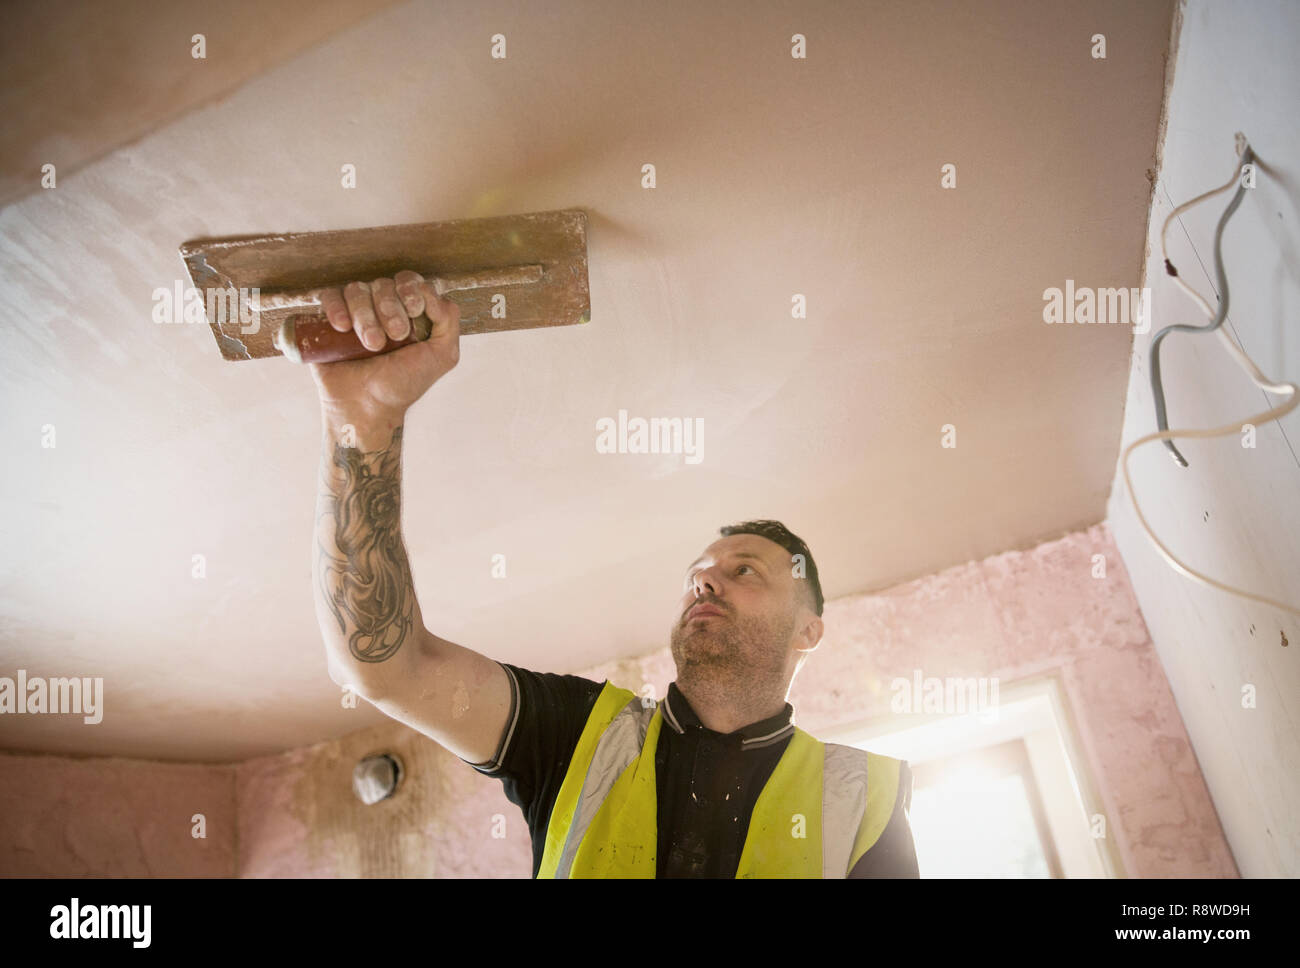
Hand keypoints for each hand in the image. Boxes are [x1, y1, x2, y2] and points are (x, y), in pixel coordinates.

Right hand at [308, 270, 459, 420]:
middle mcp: (381, 307)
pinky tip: (342, 329)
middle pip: (384, 284)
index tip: (413, 311)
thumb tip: (432, 292)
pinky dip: (336, 308)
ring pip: (357, 289)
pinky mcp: (327, 320)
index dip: (410, 290)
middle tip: (394, 336)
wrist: (367, 407)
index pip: (409, 280)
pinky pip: (329, 296)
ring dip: (365, 316)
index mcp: (408, 311)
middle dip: (390, 309)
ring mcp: (354, 312)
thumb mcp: (442, 356)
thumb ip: (449, 321)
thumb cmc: (403, 384)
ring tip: (371, 345)